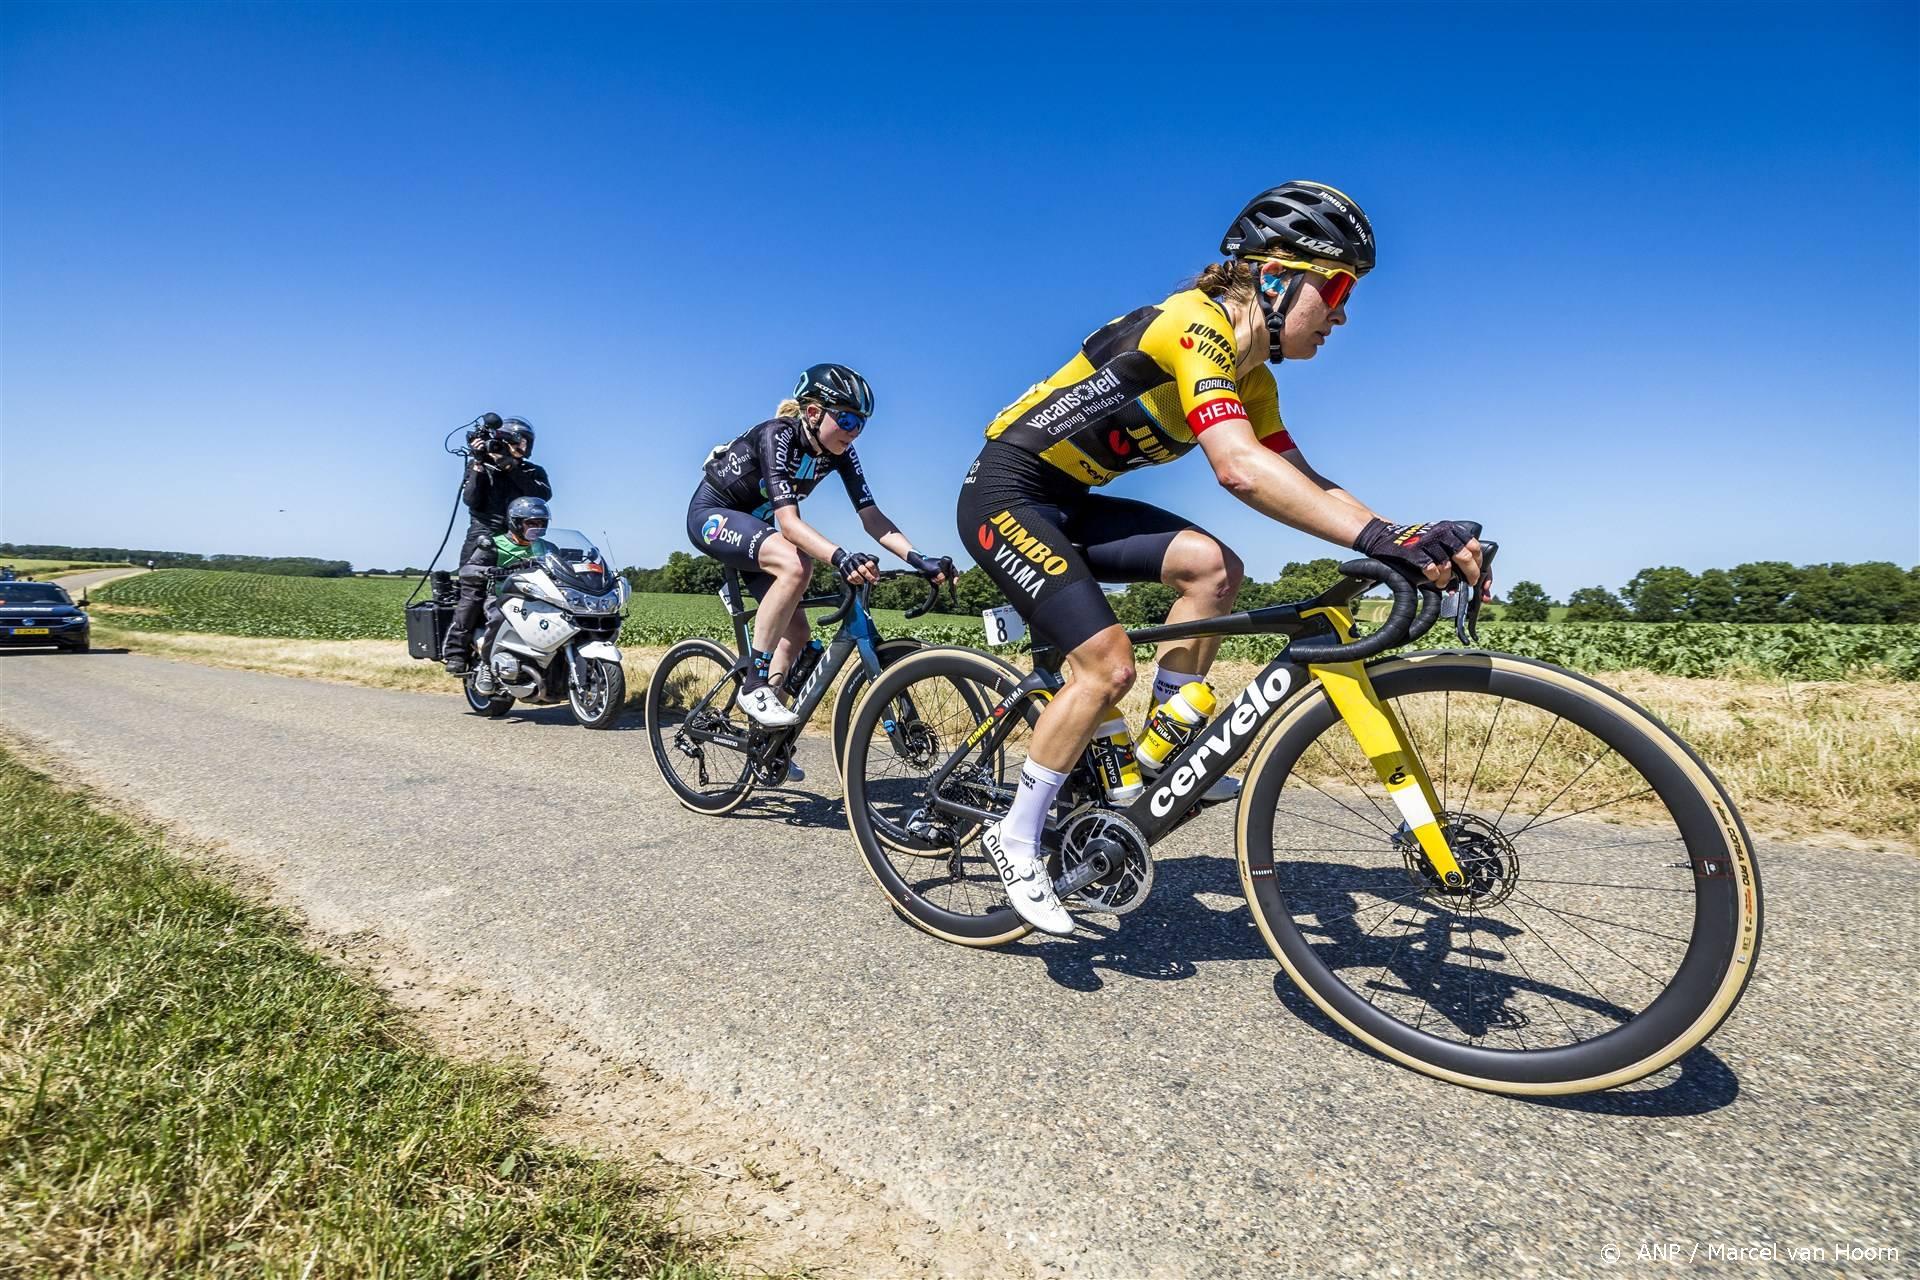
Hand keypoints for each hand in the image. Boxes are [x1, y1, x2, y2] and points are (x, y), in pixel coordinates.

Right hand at [831, 547, 880, 584]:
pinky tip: (858, 582)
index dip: (874, 572)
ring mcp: (848, 565)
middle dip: (869, 577)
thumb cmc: (857, 561)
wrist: (842, 558)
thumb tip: (877, 576)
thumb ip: (872, 566)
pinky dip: (854, 582)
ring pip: (855, 575)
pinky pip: (849, 578)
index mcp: (861, 556)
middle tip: (874, 582)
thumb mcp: (865, 560)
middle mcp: (854, 560)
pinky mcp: (843, 570)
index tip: (877, 578)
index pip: (869, 564)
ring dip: (861, 580)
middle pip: (863, 570)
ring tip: (864, 582)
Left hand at [905, 551, 955, 584]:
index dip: (956, 577)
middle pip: (948, 577)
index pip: (954, 571)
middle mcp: (945, 568)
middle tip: (938, 580)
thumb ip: (939, 574)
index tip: (954, 582)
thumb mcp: (933, 569)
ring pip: (943, 580)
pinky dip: (936, 582)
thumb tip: (943, 579)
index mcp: (947, 563)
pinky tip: (931, 579)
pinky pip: (938, 582)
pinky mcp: (936, 576)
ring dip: (938, 581)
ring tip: (932, 578)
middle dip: (943, 580)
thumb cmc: (926, 563)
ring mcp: (940, 572)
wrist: (918, 564)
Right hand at [1352, 518, 1481, 588]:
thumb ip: (1453, 549)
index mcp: (1451, 529)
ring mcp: (1428, 542)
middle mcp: (1442, 533)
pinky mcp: (1415, 552)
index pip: (1474, 546)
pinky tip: (1431, 578)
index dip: (1480, 564)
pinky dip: (1433, 577)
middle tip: (1469, 583)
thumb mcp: (1438, 538)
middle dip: (1470, 574)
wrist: (1386, 536)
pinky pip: (1431, 569)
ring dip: (1447, 579)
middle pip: (1465, 557)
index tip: (1479, 576)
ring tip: (1442, 583)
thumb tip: (1471, 571)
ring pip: (1448, 566)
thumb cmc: (1415, 542)